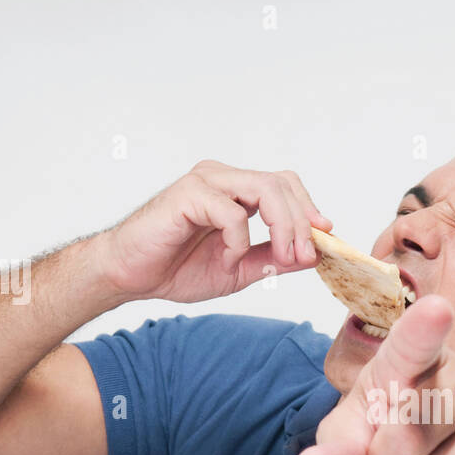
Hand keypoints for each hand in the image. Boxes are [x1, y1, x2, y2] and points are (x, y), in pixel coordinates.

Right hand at [92, 160, 331, 302]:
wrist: (130, 276)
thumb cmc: (176, 268)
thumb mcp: (239, 270)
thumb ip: (273, 260)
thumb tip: (311, 255)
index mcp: (235, 192)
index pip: (285, 186)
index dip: (309, 210)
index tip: (325, 240)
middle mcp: (222, 179)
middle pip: (281, 184)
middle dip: (301, 223)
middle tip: (305, 257)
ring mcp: (205, 182)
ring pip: (264, 189)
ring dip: (283, 226)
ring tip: (283, 257)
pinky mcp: (188, 195)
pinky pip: (232, 212)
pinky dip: (239, 239)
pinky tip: (228, 256)